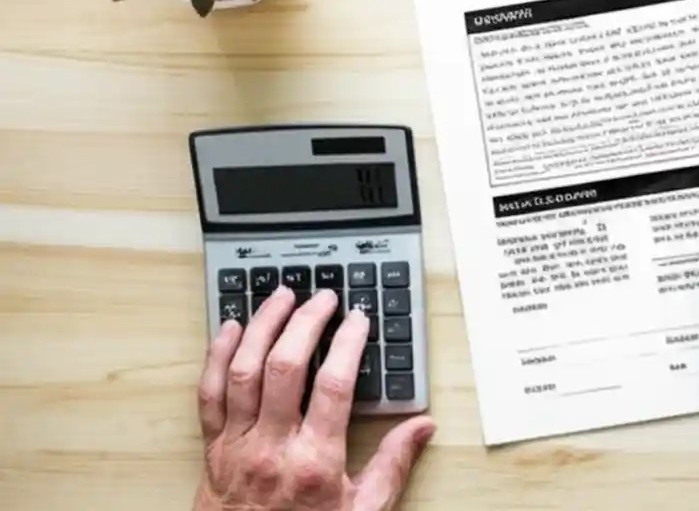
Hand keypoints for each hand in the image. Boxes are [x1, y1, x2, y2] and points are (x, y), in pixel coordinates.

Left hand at [195, 287, 434, 510]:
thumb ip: (394, 466)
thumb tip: (423, 427)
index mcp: (315, 462)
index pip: (333, 385)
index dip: (347, 344)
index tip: (358, 320)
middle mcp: (273, 448)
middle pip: (285, 367)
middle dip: (306, 323)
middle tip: (323, 298)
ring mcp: (238, 445)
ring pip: (244, 372)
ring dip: (262, 327)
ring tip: (280, 298)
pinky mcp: (213, 449)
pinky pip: (210, 394)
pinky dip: (217, 357)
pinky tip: (231, 330)